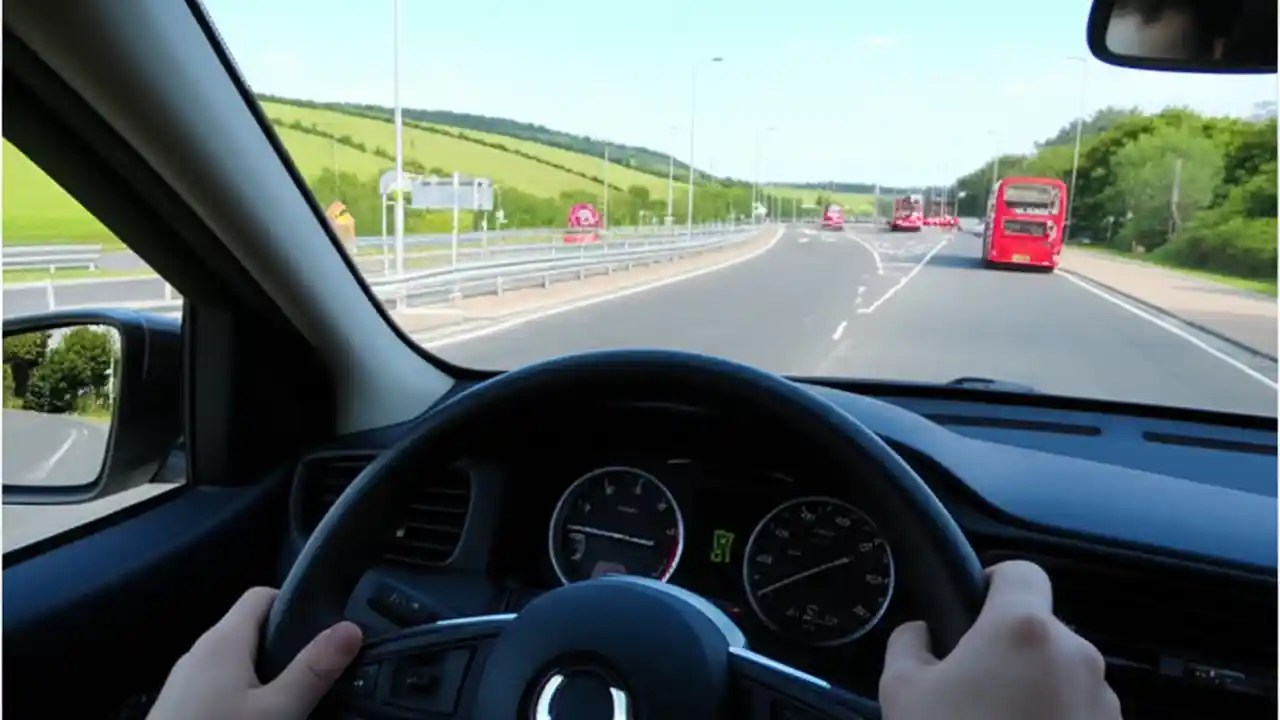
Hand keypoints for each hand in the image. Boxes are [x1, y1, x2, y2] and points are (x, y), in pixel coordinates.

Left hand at [148, 587, 362, 719]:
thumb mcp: (277, 711)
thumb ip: (313, 670)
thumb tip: (350, 628)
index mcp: (223, 639)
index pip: (261, 595)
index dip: (295, 604)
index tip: (324, 631)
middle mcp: (199, 651)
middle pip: (249, 630)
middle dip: (285, 646)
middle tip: (317, 673)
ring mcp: (184, 681)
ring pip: (233, 662)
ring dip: (263, 674)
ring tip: (291, 701)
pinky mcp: (176, 707)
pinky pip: (217, 686)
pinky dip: (240, 694)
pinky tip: (254, 719)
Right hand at [879, 560, 1121, 719]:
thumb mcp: (901, 692)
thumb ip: (909, 645)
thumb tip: (921, 634)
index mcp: (1023, 629)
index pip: (1021, 571)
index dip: (993, 581)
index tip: (972, 607)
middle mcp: (1075, 655)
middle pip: (1039, 628)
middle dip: (1007, 648)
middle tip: (970, 684)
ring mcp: (1101, 701)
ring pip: (1061, 672)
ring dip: (1033, 686)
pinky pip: (1078, 711)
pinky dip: (1053, 719)